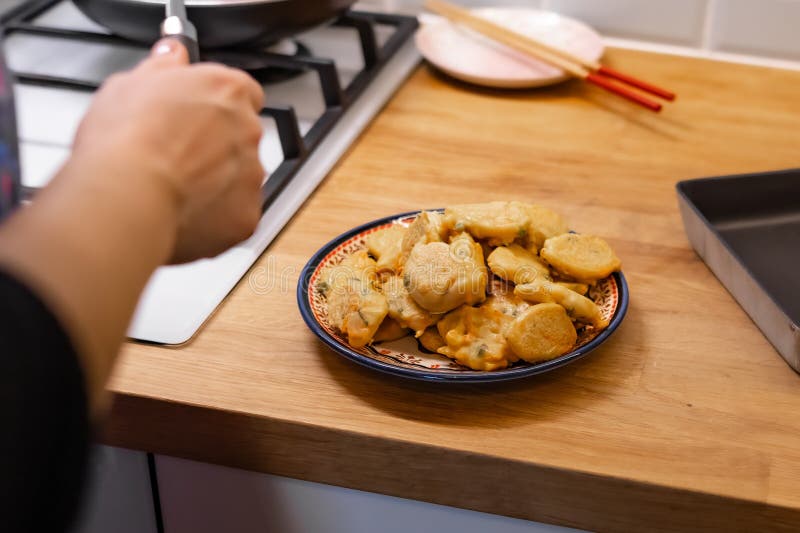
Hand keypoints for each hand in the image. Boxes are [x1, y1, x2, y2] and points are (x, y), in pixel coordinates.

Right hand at [71, 38, 265, 262]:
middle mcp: (248, 130)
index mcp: (227, 90)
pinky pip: (236, 213)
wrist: (127, 194)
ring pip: (240, 176)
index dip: (217, 103)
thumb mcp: (131, 82)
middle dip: (215, 145)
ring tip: (174, 187)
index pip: (242, 91)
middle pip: (241, 136)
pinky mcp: (246, 215)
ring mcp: (251, 175)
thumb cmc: (125, 139)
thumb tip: (173, 54)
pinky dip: (216, 216)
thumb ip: (164, 67)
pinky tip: (184, 212)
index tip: (198, 112)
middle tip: (176, 153)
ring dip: (217, 180)